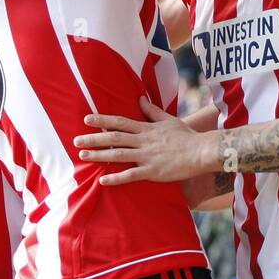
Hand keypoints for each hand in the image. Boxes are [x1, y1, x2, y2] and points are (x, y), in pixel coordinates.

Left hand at [73, 96, 213, 185]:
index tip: (87, 119)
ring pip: (119, 155)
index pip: (121, 122)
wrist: (202, 151)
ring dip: (99, 155)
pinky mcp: (153, 172)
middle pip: (114, 138)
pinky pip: (131, 175)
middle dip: (94, 139)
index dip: (103, 120)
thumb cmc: (187, 136)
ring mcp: (148, 157)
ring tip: (83, 156)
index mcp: (147, 129)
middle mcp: (144, 141)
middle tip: (76, 141)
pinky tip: (103, 180)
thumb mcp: (169, 119)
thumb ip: (152, 111)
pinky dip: (116, 178)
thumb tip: (140, 98)